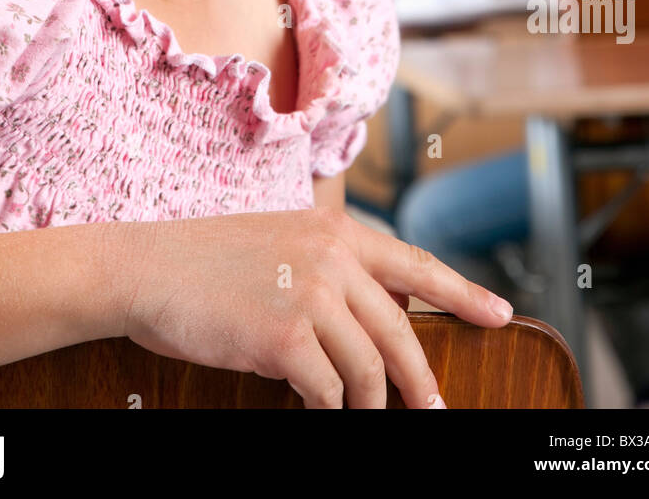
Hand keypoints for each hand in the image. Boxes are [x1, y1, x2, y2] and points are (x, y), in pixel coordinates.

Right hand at [118, 206, 511, 408]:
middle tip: (435, 409)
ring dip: (367, 405)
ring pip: (368, 371)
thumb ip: (334, 268)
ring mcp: (311, 295)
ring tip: (359, 417)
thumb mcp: (283, 244)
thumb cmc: (210, 261)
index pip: (416, 265)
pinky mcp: (284, 337)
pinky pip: (327, 391)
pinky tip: (313, 408)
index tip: (500, 314)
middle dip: (421, 380)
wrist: (148, 267)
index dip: (464, 292)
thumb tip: (385, 312)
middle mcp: (332, 257)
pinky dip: (325, 408)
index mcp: (335, 231)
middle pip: (401, 332)